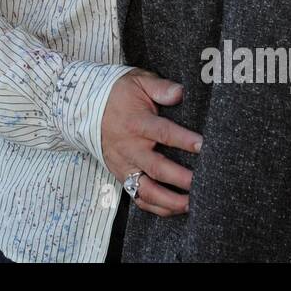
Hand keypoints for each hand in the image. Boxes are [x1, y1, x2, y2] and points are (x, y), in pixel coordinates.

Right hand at [101, 70, 201, 216]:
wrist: (86, 107)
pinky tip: (174, 208)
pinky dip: (156, 207)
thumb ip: (161, 88)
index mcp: (136, 123)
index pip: (163, 133)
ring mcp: (124, 164)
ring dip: (169, 201)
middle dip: (181, 178)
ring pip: (146, 190)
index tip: (204, 146)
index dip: (184, 140)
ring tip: (191, 204)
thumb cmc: (118, 93)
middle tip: (202, 184)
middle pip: (157, 168)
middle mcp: (130, 147)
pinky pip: (138, 197)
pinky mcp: (121, 175)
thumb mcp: (139, 82)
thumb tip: (180, 93)